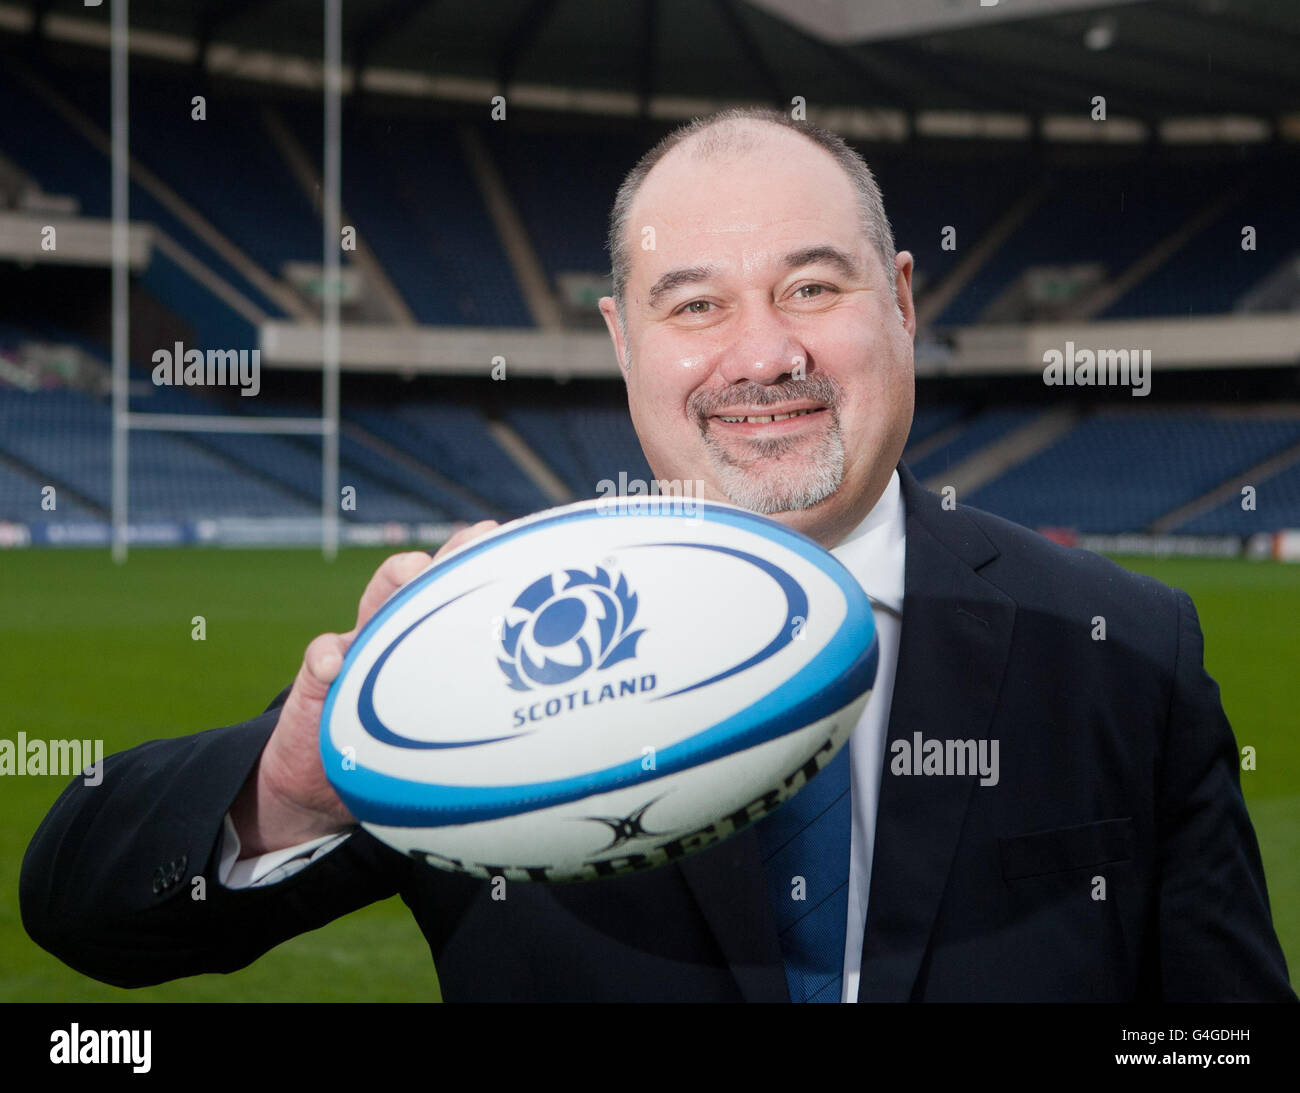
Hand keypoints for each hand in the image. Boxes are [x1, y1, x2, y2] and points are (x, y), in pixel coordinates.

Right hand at [230, 521, 500, 856]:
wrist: (325, 778)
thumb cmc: (400, 749)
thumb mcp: (444, 728)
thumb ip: (482, 717)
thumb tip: (553, 723)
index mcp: (432, 639)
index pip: (461, 592)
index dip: (488, 565)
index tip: (518, 542)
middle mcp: (398, 631)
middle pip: (427, 580)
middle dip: (453, 551)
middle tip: (476, 537)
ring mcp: (357, 647)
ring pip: (374, 601)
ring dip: (392, 583)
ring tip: (412, 572)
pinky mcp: (318, 677)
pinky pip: (321, 659)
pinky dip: (327, 659)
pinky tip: (335, 666)